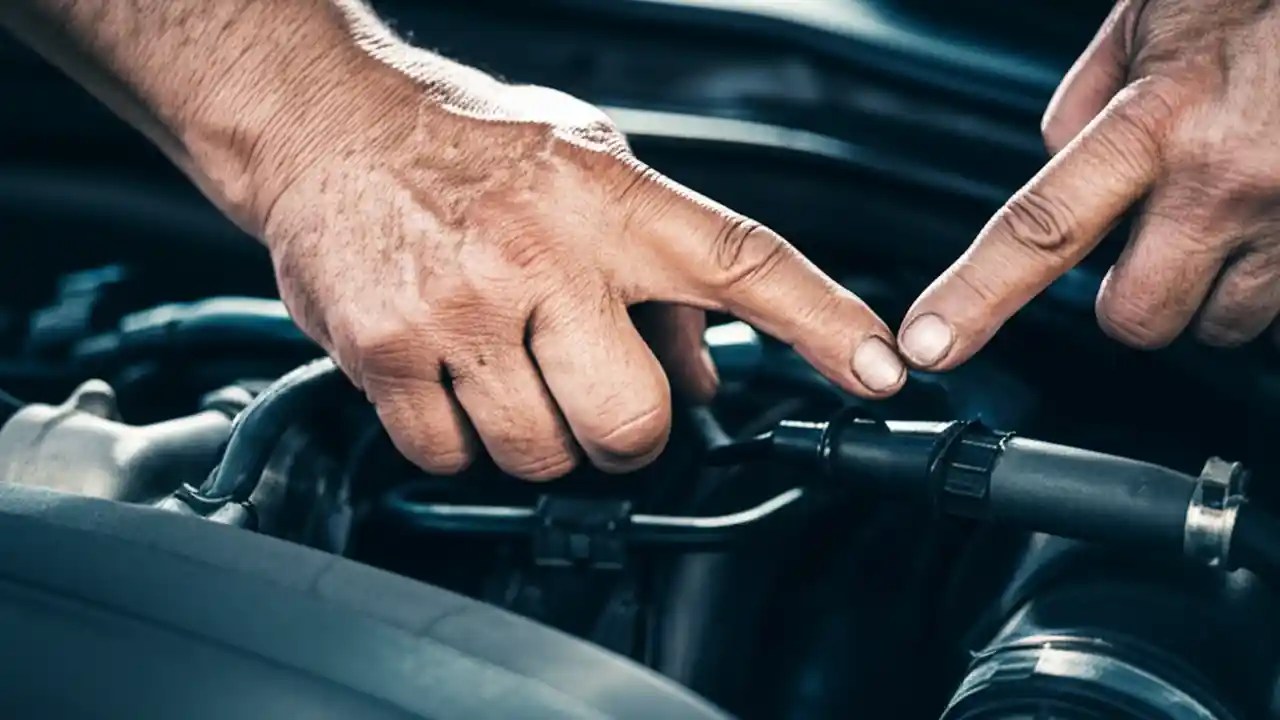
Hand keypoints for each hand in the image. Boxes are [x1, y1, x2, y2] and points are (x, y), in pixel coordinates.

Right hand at [260, 60, 903, 479]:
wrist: (322, 124)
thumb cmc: (463, 146)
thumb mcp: (584, 172)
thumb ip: (657, 275)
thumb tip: (705, 376)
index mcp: (609, 201)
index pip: (745, 265)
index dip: (823, 325)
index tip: (878, 371)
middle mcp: (540, 254)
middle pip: (634, 420)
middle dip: (630, 436)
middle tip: (605, 402)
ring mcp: (459, 308)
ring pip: (541, 453)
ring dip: (540, 436)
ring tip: (511, 372)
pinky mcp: (385, 352)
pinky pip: (450, 456)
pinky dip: (460, 441)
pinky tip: (451, 381)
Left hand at [898, 0, 1279, 369]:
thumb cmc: (1258, 2)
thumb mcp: (1155, 19)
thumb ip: (1090, 97)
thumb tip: (1053, 154)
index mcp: (1158, 120)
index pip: (1042, 227)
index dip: (977, 295)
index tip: (931, 346)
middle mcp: (1229, 181)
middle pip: (1137, 319)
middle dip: (1133, 297)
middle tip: (1151, 242)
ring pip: (1224, 322)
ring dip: (1212, 286)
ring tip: (1234, 210)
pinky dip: (1271, 275)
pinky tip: (1276, 215)